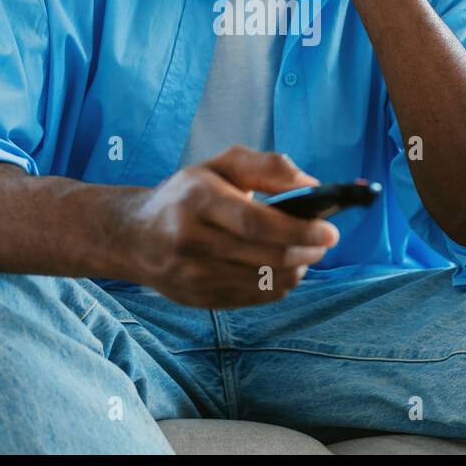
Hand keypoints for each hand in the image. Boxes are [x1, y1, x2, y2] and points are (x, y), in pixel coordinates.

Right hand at [128, 145, 340, 307]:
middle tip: (325, 242)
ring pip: (263, 282)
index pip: (255, 222)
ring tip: (305, 254)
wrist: (135, 236)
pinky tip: (282, 270)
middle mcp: (191, 240)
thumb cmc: (186, 195)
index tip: (330, 231)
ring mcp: (192, 275)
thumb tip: (311, 184)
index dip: (298, 229)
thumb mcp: (220, 166)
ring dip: (296, 270)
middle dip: (306, 251)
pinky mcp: (198, 299)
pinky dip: (277, 285)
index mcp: (197, 200)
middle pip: (265, 256)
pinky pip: (253, 298)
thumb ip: (267, 167)